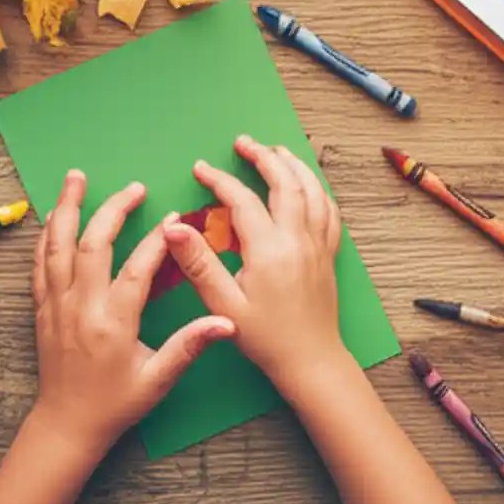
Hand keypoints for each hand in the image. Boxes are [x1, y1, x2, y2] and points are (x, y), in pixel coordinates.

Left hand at [29, 170, 234, 454]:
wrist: (68, 424)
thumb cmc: (116, 403)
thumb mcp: (158, 379)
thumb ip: (189, 346)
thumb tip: (225, 323)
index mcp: (112, 323)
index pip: (136, 268)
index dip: (157, 240)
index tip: (175, 218)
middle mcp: (81, 307)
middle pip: (92, 244)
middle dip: (113, 210)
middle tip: (133, 187)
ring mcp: (56, 305)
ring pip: (57, 246)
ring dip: (67, 208)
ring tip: (76, 177)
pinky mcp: (42, 308)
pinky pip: (39, 264)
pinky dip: (46, 236)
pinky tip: (53, 216)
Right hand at [163, 135, 345, 383]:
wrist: (311, 361)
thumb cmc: (265, 338)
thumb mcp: (223, 304)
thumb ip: (199, 263)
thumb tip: (174, 228)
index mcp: (269, 250)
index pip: (242, 200)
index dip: (219, 180)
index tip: (201, 168)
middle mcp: (298, 240)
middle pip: (285, 182)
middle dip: (263, 156)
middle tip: (243, 143)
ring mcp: (317, 245)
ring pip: (312, 190)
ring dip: (294, 165)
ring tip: (276, 151)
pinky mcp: (328, 255)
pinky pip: (328, 210)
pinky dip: (317, 189)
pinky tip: (308, 185)